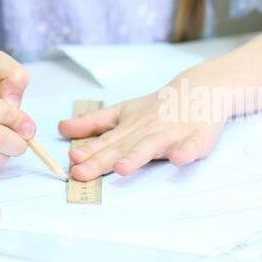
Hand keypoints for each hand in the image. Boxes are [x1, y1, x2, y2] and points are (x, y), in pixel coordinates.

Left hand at [57, 89, 224, 181]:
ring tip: (122, 169)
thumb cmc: (156, 106)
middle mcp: (147, 130)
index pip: (106, 142)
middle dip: (102, 161)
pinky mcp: (197, 138)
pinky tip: (178, 159)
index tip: (72, 161)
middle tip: (82, 172)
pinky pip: (191, 147)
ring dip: (137, 157)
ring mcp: (171, 134)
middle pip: (122, 147)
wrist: (199, 89)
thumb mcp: (123, 111)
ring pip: (152, 146)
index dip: (89, 152)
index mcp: (130, 126)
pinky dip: (185, 152)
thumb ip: (94, 123)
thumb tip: (62, 129)